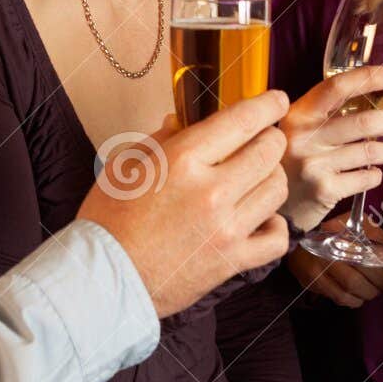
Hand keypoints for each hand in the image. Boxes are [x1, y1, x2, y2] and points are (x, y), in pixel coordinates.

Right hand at [79, 90, 291, 318]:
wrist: (105, 280)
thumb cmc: (107, 223)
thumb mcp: (124, 167)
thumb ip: (159, 139)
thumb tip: (180, 121)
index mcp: (183, 160)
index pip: (243, 121)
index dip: (268, 105)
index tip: (276, 101)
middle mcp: (212, 191)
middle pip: (269, 152)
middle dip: (271, 139)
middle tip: (263, 140)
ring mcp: (226, 228)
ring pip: (276, 189)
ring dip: (270, 177)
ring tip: (255, 178)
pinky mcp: (233, 261)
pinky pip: (277, 238)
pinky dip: (275, 225)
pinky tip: (260, 218)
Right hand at [277, 66, 382, 232]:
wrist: (269, 204)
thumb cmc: (291, 160)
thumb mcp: (298, 130)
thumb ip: (326, 114)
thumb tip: (378, 98)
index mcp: (299, 114)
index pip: (337, 87)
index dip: (370, 78)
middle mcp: (304, 136)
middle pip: (363, 121)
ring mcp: (313, 164)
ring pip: (368, 151)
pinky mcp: (323, 190)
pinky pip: (365, 178)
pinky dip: (375, 175)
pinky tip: (373, 173)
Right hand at [285, 215, 382, 307]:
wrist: (304, 234)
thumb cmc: (341, 230)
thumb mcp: (365, 230)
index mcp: (342, 229)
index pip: (370, 252)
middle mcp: (327, 247)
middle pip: (359, 274)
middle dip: (380, 283)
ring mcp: (316, 265)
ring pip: (348, 289)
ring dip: (368, 293)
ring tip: (374, 289)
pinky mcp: (311, 280)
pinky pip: (338, 297)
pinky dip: (353, 300)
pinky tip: (358, 294)